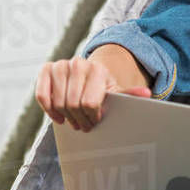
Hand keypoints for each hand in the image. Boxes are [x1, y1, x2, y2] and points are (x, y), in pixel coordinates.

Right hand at [35, 57, 152, 131]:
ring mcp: (61, 65)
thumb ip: (129, 94)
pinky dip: (49, 110)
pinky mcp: (46, 68)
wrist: (89, 73)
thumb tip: (147, 94)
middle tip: (85, 126)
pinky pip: (42, 95)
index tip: (97, 120)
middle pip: (73, 105)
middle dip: (79, 120)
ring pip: (58, 102)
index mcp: (98, 70)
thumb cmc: (102, 87)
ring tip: (74, 121)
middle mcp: (78, 63)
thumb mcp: (116, 92)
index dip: (93, 117)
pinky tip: (58, 118)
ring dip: (66, 118)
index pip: (90, 103)